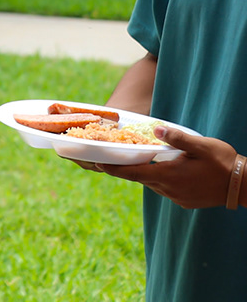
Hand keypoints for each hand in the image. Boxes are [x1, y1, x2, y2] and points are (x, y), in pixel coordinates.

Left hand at [86, 127, 238, 209]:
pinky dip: (162, 180)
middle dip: (127, 169)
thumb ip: (176, 137)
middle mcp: (169, 189)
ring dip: (147, 174)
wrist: (244, 185)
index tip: (98, 164)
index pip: (133, 173)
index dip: (114, 169)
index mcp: (169, 175)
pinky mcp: (186, 202)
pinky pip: (167, 190)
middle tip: (113, 158)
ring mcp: (177, 198)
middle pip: (141, 178)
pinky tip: (167, 170)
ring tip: (143, 161)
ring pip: (153, 184)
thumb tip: (156, 129)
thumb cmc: (223, 162)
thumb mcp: (200, 145)